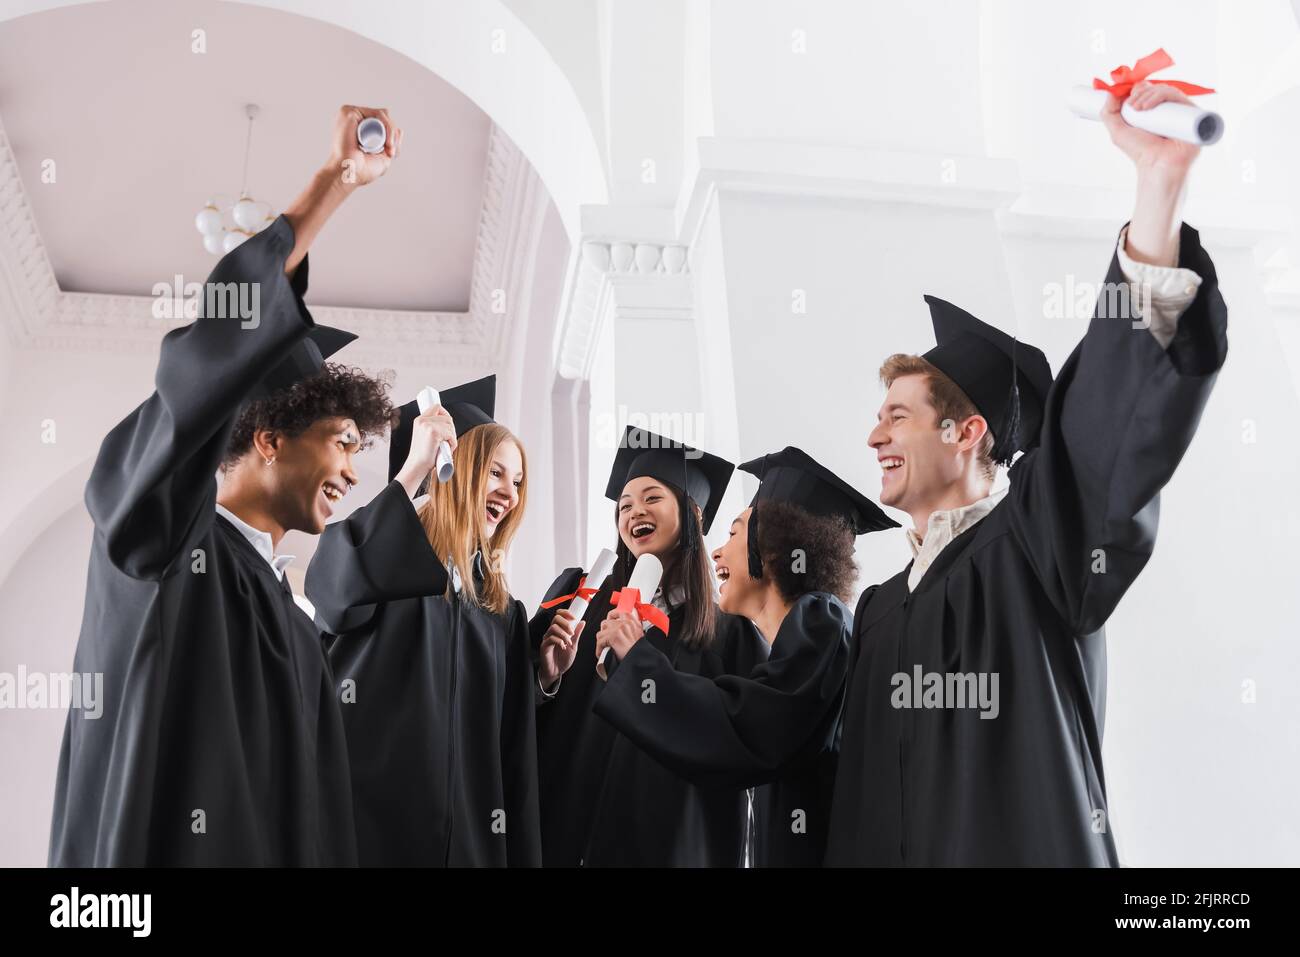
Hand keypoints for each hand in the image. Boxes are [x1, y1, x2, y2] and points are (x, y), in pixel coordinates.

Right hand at [326, 105, 402, 188]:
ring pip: (383, 115)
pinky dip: (388, 127)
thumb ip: (390, 145)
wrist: (348, 174)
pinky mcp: (350, 112)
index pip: (382, 124)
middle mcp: (353, 119)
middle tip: (392, 152)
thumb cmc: (361, 170)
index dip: (393, 137)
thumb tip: (400, 130)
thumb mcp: (382, 157)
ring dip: (392, 132)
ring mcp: (350, 114)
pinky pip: (378, 114)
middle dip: (394, 135)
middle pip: (384, 118)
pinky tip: (387, 142)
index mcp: (357, 127)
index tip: (393, 154)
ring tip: (389, 148)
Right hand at [395, 404, 455, 497]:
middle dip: (451, 429)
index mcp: (419, 420)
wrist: (416, 466)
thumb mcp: (424, 436)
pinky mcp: (434, 432)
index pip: (437, 407)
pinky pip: (451, 435)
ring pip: (450, 426)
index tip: (448, 425)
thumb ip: (432, 427)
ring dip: (452, 437)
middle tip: (447, 441)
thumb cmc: (422, 455)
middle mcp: (422, 420)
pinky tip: (446, 449)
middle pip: (447, 418)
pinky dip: (452, 443)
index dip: (445, 415)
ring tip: (445, 447)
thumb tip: (448, 422)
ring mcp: (428, 425)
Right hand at [538, 611, 584, 688]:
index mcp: (558, 630)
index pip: (559, 615)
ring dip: (564, 634)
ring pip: (553, 627)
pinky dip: (559, 641)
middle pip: (556, 618)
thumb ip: (577, 634)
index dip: (566, 613)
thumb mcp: (574, 645)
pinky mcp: (544, 646)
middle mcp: (551, 633)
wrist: (557, 672)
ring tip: (568, 643)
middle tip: (572, 633)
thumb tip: (582, 622)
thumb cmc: (564, 659)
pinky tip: (563, 647)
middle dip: (566, 623)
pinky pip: (550, 638)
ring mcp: (547, 639)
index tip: (574, 617)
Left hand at [594, 610, 641, 663]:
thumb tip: (617, 629)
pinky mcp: (614, 636)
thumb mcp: (638, 637)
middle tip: (607, 641)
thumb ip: (629, 629)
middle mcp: (627, 623)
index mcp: (633, 623)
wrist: (640, 662)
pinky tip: (603, 654)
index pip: (619, 612)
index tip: (609, 621)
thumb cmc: (638, 653)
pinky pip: (599, 641)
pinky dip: (599, 650)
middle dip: (604, 633)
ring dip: (601, 642)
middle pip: (606, 622)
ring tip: (605, 649)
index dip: (612, 617)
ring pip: (601, 633)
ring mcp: (620, 628)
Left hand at [1103, 82, 1197, 266]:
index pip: (1153, 88)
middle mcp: (1177, 112)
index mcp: (1161, 112)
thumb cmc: (1141, 160)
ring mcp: (1188, 119)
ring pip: (1174, 93)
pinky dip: (1169, 103)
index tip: (1119, 90)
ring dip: (1152, 95)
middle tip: (1129, 101)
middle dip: (1144, 90)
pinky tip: (1150, 108)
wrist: (1156, 181)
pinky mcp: (1198, 127)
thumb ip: (1111, 117)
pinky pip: (1187, 106)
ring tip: (1137, 107)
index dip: (1138, 85)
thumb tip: (1104, 98)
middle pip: (1164, 88)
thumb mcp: (1121, 135)